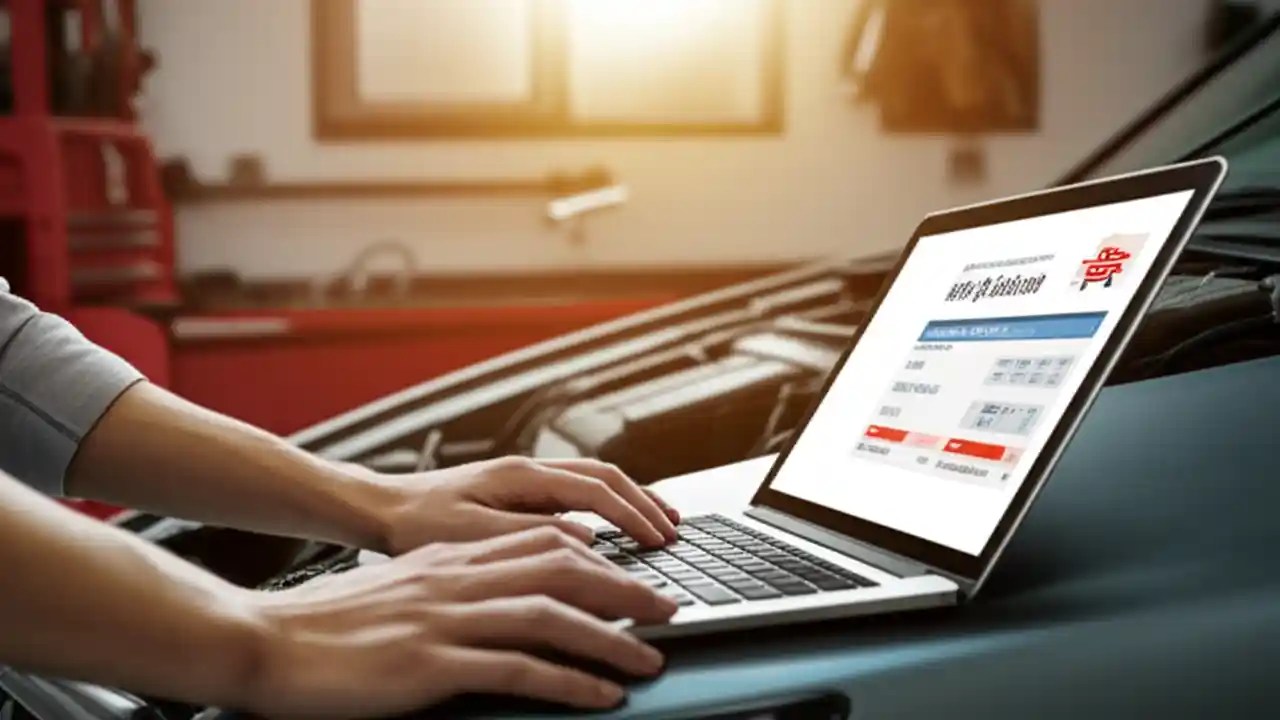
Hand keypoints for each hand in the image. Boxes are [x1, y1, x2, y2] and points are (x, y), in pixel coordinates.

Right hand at [243, 526, 676, 717]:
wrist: (265, 643)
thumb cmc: (327, 623)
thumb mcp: (400, 590)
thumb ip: (450, 587)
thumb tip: (497, 598)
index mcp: (450, 559)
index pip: (543, 543)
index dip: (599, 558)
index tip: (634, 576)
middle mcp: (456, 579)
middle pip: (562, 570)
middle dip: (624, 590)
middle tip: (665, 610)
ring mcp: (445, 620)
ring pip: (552, 616)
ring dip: (611, 639)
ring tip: (650, 658)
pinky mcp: (431, 664)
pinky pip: (518, 670)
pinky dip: (569, 682)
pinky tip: (600, 695)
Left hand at [369, 457, 679, 554]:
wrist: (377, 510)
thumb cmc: (414, 525)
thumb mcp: (472, 536)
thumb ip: (530, 536)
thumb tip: (587, 539)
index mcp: (520, 476)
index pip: (596, 490)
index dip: (633, 516)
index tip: (660, 540)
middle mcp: (527, 470)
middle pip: (604, 477)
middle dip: (644, 501)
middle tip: (675, 530)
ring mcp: (522, 479)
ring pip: (592, 481)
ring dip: (629, 500)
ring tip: (658, 522)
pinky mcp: (515, 494)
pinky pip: (575, 493)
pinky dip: (605, 507)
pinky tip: (611, 527)